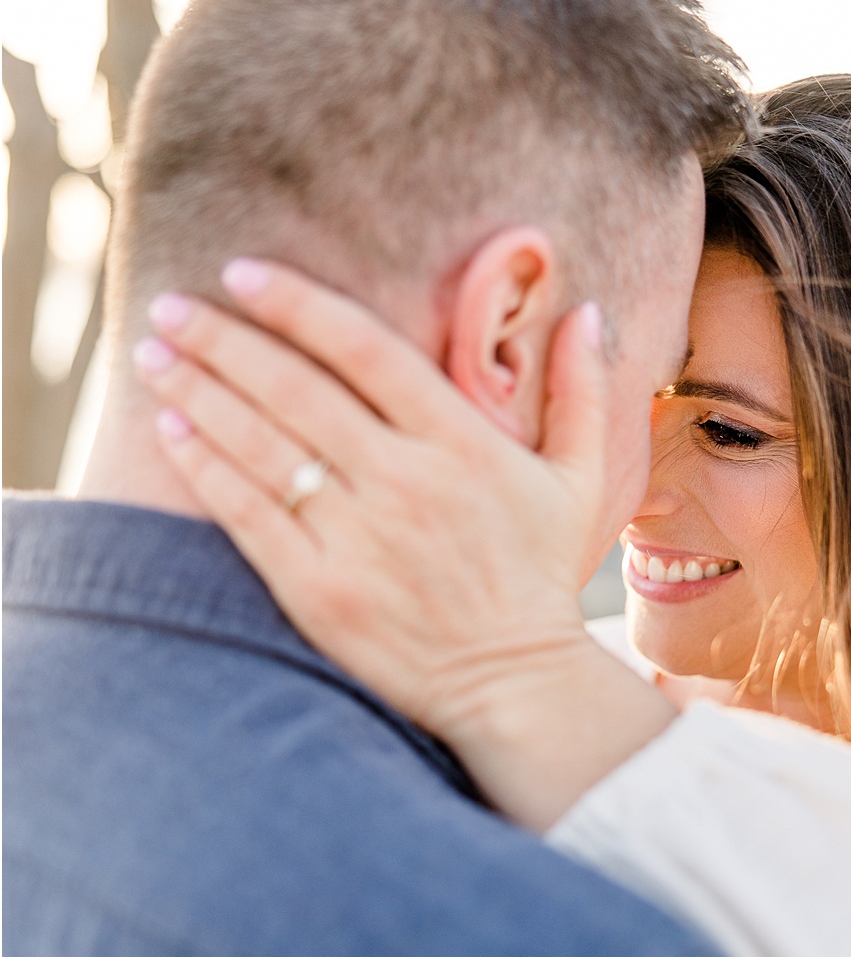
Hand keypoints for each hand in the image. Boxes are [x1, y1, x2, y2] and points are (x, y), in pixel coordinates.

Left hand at [135, 261, 674, 826]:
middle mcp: (405, 481)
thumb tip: (588, 311)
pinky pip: (248, 515)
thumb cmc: (539, 576)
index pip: (364, 348)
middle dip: (221, 337)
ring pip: (260, 444)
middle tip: (172, 304)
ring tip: (155, 353)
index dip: (297, 303)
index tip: (244, 272)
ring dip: (197, 390)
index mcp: (462, 443)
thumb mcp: (579, 481)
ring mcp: (358, 538)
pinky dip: (206, 466)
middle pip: (293, 388)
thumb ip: (583, 392)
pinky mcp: (320, 590)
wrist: (513, 684)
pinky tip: (173, 429)